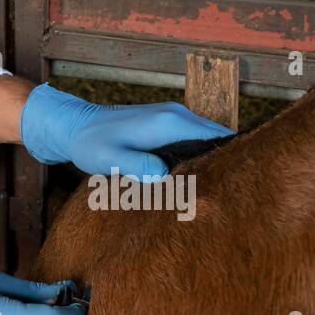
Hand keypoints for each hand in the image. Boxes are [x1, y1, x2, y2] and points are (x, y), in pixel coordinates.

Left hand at [19, 83, 233, 177]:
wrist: (73, 125)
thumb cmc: (91, 143)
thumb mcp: (111, 158)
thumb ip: (138, 166)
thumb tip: (167, 177)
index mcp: (171, 122)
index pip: (218, 139)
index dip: (233, 162)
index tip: (241, 188)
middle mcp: (178, 116)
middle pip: (218, 140)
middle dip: (226, 166)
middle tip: (233, 198)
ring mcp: (172, 119)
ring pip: (206, 142)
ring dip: (211, 164)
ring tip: (217, 194)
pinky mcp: (165, 126)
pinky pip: (192, 142)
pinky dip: (197, 159)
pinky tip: (195, 182)